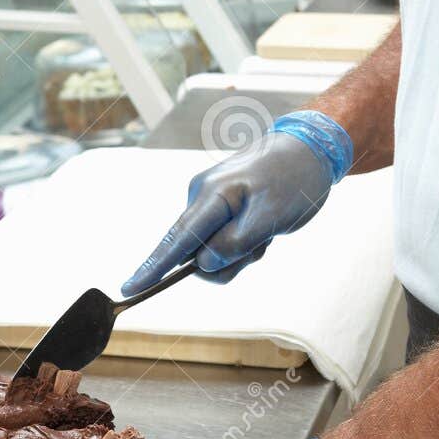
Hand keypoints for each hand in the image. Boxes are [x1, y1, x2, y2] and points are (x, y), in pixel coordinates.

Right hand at [121, 114, 351, 293]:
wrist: (310, 150)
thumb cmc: (294, 179)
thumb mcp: (271, 216)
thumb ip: (236, 244)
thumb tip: (203, 264)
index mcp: (212, 195)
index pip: (177, 239)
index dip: (154, 267)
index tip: (129, 288)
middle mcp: (203, 197)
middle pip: (196, 252)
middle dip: (228, 261)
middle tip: (263, 243)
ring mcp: (211, 202)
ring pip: (213, 252)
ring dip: (241, 253)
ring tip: (267, 232)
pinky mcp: (222, 209)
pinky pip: (224, 242)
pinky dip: (244, 245)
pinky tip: (264, 229)